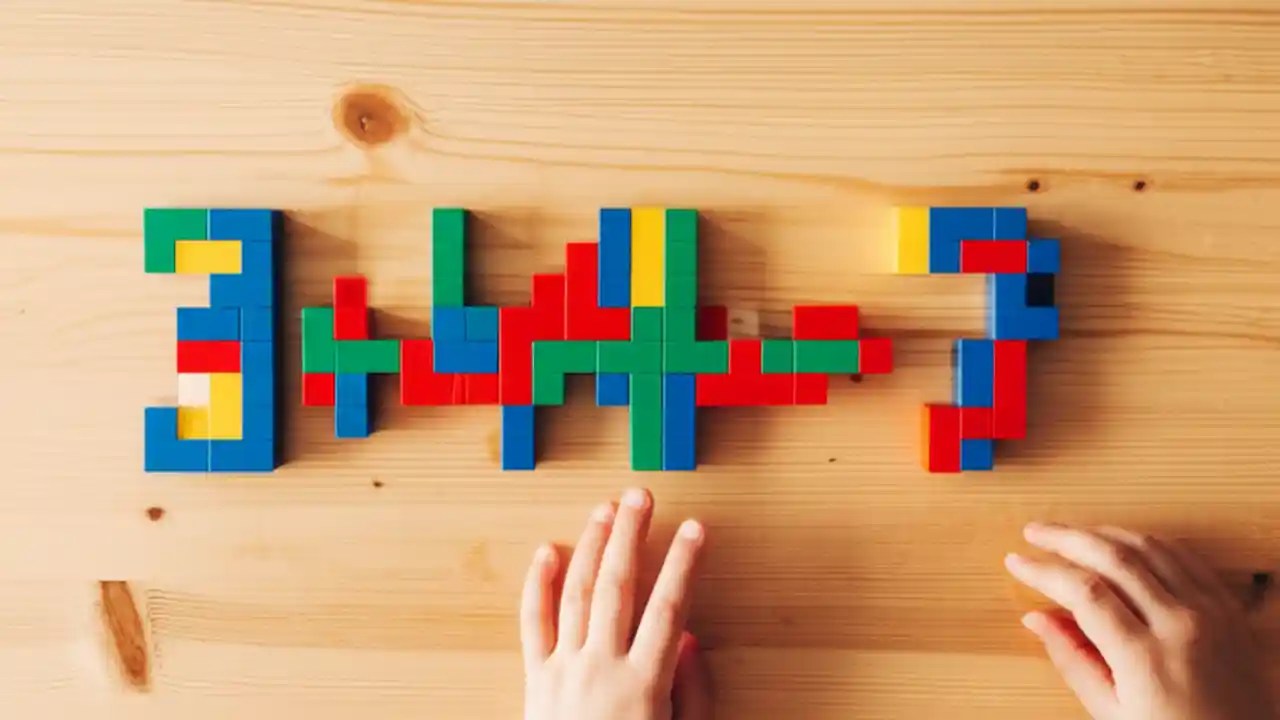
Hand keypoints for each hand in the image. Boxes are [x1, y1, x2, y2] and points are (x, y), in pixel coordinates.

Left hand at [522, 488, 712, 719]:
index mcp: (644, 686)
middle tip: (641, 495)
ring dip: (592, 546)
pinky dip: (537, 585)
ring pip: (576, 594)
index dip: (683, 565)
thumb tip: (688, 638)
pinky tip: (547, 551)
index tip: (695, 529)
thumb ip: (693, 693)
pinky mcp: (536, 682)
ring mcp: (563, 672)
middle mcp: (600, 670)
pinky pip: (532, 624)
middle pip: (617, 587)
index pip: (669, 609)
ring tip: (605, 510)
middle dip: (632, 536)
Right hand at [1006, 523, 1273, 719]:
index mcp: (1146, 659)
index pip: (1084, 592)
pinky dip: (1148, 541)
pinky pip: (1186, 556)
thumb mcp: (1113, 715)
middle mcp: (1182, 626)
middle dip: (1066, 537)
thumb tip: (1037, 618)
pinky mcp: (1229, 608)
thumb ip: (1073, 661)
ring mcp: (1211, 612)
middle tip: (1035, 532)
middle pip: (1114, 557)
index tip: (1018, 562)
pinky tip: (1124, 543)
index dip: (1044, 571)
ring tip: (1073, 534)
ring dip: (1104, 533)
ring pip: (1150, 547)